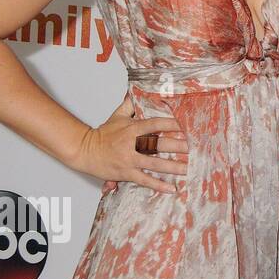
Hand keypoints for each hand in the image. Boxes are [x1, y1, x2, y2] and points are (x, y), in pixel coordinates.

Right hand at [72, 91, 189, 193]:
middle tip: (196, 148)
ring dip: (173, 167)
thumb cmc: (102, 134)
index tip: (188, 126)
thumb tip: (136, 89)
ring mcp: (130, 160)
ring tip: (190, 168)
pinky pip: (145, 180)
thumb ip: (130, 104)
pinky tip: (172, 188)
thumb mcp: (117, 116)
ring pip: (155, 164)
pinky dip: (158, 185)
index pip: (156, 124)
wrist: (83, 151)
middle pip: (159, 145)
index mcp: (132, 129)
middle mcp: (133, 144)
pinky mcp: (126, 174)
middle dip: (178, 147)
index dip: (172, 125)